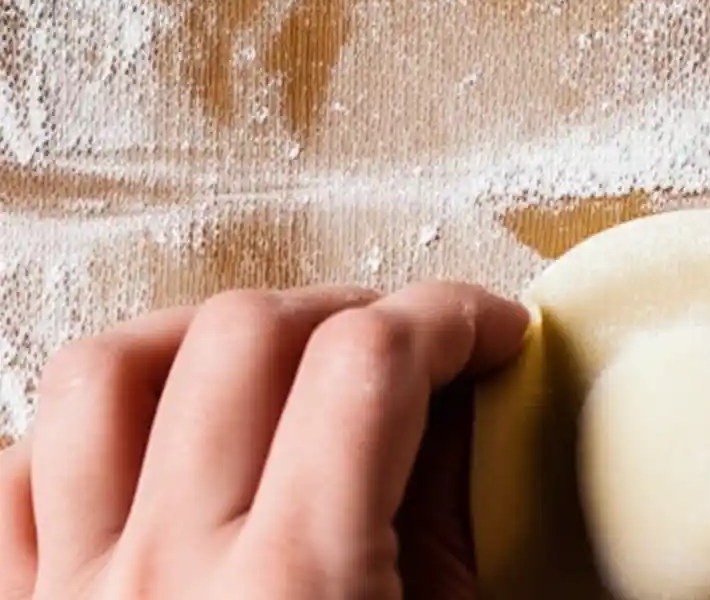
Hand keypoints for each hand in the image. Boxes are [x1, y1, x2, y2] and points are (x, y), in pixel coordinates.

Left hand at [0, 282, 526, 599]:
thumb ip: (454, 525)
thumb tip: (463, 407)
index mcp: (304, 590)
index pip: (372, 364)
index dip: (452, 316)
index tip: (487, 331)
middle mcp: (172, 574)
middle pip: (248, 335)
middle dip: (349, 312)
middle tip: (402, 346)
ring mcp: (74, 589)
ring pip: (107, 368)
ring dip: (204, 335)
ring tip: (270, 360)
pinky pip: (13, 467)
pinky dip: (84, 426)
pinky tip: (151, 437)